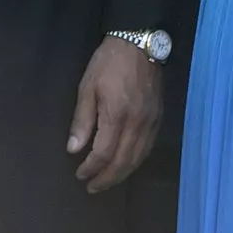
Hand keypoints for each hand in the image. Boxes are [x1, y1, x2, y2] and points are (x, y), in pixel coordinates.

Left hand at [68, 38, 161, 192]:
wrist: (139, 44)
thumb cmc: (107, 63)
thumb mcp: (87, 87)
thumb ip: (82, 120)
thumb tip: (74, 149)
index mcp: (117, 115)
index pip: (104, 153)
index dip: (92, 168)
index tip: (80, 175)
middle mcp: (138, 124)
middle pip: (123, 162)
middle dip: (107, 178)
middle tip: (92, 187)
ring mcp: (152, 123)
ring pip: (138, 159)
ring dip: (122, 174)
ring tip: (106, 181)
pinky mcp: (159, 119)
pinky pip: (147, 149)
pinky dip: (135, 162)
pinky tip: (125, 165)